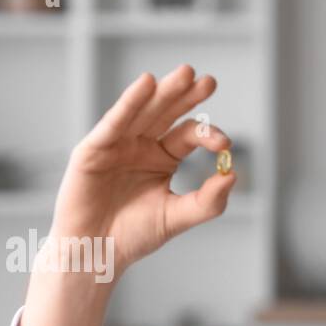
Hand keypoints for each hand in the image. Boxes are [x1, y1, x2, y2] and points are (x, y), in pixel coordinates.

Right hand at [49, 63, 235, 271]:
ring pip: (143, 111)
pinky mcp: (93, 149)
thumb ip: (208, 201)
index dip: (206, 134)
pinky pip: (115, 122)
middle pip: (167, 113)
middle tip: (209, 82)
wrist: (96, 253)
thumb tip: (232, 173)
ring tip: (186, 73)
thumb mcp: (178, 216)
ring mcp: (116, 144)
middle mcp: (139, 145)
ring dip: (163, 92)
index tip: (224, 142)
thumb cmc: (135, 236)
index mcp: (162, 158)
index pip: (188, 135)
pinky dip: (130, 102)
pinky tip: (147, 83)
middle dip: (187, 96)